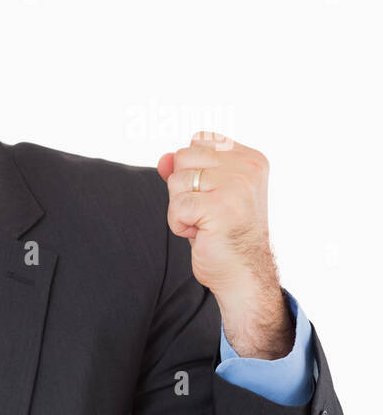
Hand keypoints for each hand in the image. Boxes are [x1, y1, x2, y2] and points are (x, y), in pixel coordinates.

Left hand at [157, 131, 292, 358]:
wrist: (243, 273)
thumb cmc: (223, 234)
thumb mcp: (204, 194)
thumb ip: (185, 170)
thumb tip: (163, 159)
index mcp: (250, 159)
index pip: (198, 140)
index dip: (192, 170)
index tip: (212, 195)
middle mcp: (248, 167)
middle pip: (183, 157)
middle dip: (183, 189)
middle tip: (206, 212)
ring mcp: (237, 186)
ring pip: (176, 181)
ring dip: (181, 208)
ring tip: (205, 223)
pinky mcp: (221, 207)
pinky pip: (176, 206)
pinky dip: (179, 225)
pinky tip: (201, 234)